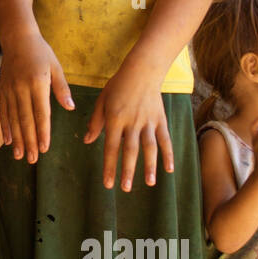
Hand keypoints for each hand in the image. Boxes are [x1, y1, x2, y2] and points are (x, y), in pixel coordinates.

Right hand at [0, 30, 73, 163]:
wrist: (17, 38)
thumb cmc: (41, 52)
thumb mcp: (56, 67)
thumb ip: (62, 89)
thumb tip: (70, 108)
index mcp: (38, 83)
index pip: (41, 113)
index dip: (42, 132)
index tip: (44, 148)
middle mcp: (22, 88)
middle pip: (26, 120)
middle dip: (29, 141)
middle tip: (31, 159)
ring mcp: (10, 89)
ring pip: (13, 118)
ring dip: (16, 138)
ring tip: (19, 155)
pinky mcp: (2, 89)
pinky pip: (4, 111)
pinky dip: (6, 127)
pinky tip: (8, 140)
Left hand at [84, 63, 171, 190]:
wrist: (142, 70)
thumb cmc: (118, 85)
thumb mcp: (102, 100)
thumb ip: (95, 122)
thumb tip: (87, 141)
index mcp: (115, 119)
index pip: (110, 147)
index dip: (109, 166)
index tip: (107, 184)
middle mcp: (132, 122)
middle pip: (130, 150)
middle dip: (128, 171)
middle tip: (126, 188)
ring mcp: (148, 121)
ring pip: (150, 147)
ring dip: (150, 166)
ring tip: (150, 183)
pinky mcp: (161, 119)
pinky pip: (165, 139)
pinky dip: (168, 154)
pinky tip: (169, 169)